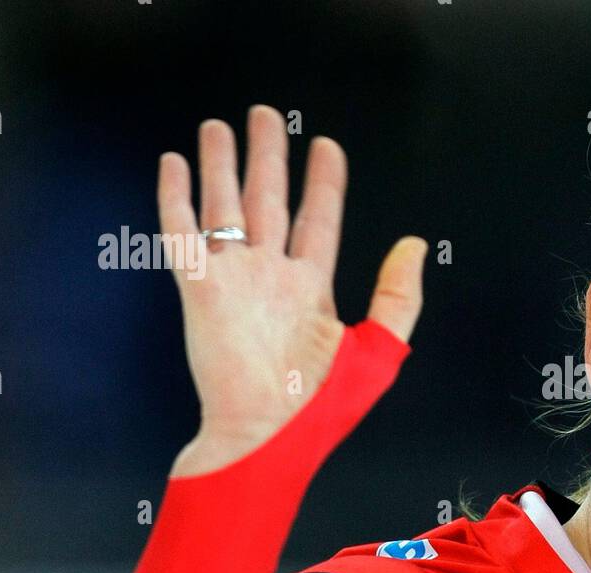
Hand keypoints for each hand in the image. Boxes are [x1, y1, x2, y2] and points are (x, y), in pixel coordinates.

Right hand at [159, 106, 426, 475]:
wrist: (265, 439)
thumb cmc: (320, 409)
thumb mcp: (378, 352)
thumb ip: (398, 298)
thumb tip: (414, 245)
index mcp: (313, 289)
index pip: (319, 219)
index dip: (324, 182)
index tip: (326, 147)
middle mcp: (272, 276)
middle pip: (269, 200)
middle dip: (267, 157)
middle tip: (265, 116)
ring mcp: (234, 280)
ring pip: (225, 206)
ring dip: (221, 165)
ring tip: (220, 125)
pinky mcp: (199, 290)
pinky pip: (183, 233)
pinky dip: (177, 198)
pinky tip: (176, 165)